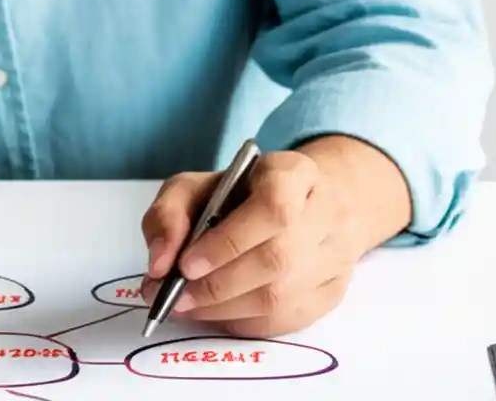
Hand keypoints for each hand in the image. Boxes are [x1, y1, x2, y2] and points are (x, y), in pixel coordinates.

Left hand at [139, 137, 411, 336]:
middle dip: (217, 285)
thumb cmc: (241, 195)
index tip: (186, 264)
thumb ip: (168, 215)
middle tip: (175, 296)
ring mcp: (336, 256)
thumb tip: (159, 263)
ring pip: (282, 296)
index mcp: (293, 174)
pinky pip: (286, 319)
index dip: (229, 241)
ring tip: (186, 306)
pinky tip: (217, 313)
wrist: (300, 206)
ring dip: (224, 309)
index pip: (273, 206)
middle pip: (277, 258)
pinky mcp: (333, 291)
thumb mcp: (195, 187)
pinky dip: (244, 323)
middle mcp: (326, 213)